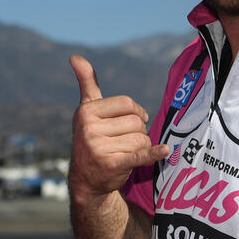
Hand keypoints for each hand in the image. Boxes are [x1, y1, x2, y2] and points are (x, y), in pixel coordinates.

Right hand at [69, 55, 169, 200]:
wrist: (86, 180)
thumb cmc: (91, 138)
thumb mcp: (87, 111)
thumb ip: (87, 84)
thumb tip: (75, 57)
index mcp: (86, 112)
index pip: (127, 104)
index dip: (136, 112)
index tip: (133, 121)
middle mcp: (89, 129)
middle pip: (136, 122)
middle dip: (138, 131)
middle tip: (126, 141)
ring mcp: (98, 148)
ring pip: (141, 139)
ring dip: (141, 146)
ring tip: (126, 152)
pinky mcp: (111, 165)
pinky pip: (140, 155)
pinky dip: (154, 153)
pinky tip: (163, 151)